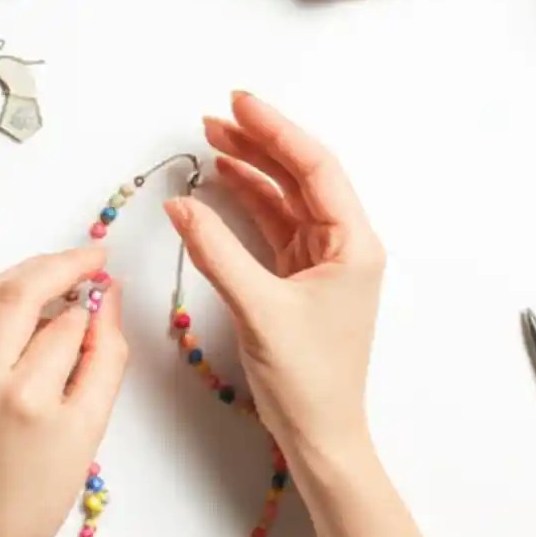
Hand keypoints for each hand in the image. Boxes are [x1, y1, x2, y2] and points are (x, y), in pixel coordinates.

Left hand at [0, 248, 126, 536]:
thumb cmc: (38, 494)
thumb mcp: (89, 430)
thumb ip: (105, 358)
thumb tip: (107, 298)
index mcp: (26, 399)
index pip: (68, 324)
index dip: (93, 303)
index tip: (108, 289)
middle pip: (18, 292)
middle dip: (59, 264)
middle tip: (90, 257)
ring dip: (25, 274)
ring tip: (59, 270)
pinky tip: (21, 303)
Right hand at [164, 91, 385, 462]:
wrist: (321, 434)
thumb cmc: (307, 380)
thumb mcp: (258, 309)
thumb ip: (216, 251)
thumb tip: (181, 205)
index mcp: (354, 244)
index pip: (316, 168)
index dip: (276, 130)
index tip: (240, 102)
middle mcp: (344, 246)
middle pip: (300, 176)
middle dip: (259, 142)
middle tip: (216, 116)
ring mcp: (322, 262)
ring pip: (285, 199)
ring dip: (251, 169)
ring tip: (211, 140)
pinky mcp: (300, 279)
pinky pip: (273, 227)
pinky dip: (247, 204)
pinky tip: (222, 183)